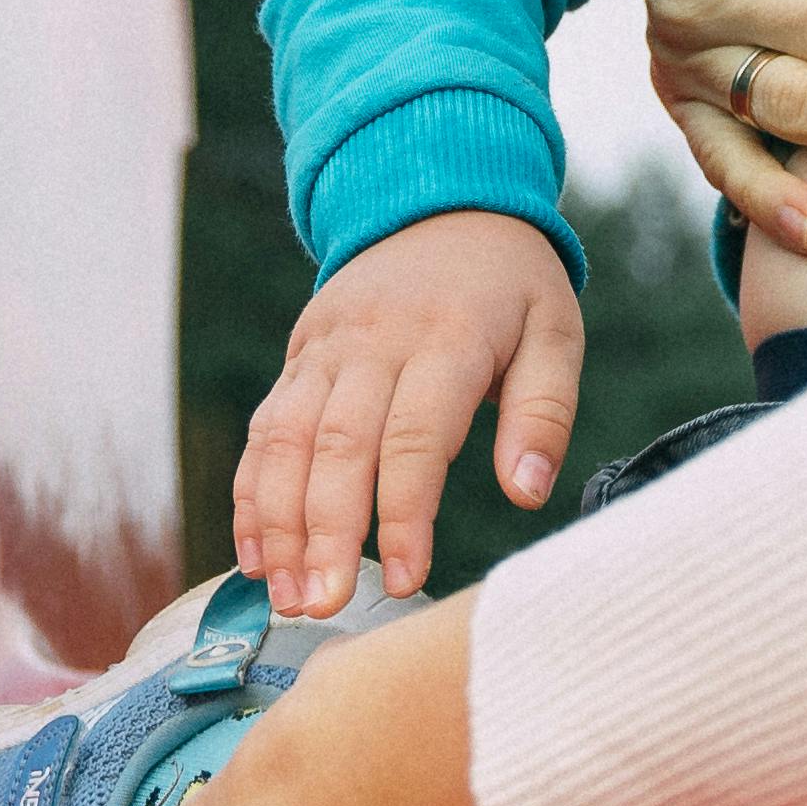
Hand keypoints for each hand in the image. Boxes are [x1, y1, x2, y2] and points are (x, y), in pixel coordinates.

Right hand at [238, 207, 583, 617]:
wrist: (439, 199)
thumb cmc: (510, 286)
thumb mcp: (555, 333)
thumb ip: (545, 414)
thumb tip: (526, 492)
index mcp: (446, 338)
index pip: (414, 438)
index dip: (403, 515)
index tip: (405, 579)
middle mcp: (373, 342)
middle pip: (337, 447)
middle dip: (324, 534)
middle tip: (322, 606)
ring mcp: (326, 349)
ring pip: (284, 441)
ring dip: (277, 525)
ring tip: (285, 596)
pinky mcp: (299, 357)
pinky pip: (263, 429)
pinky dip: (251, 494)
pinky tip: (254, 555)